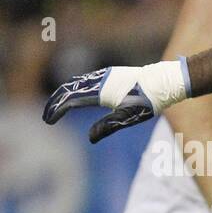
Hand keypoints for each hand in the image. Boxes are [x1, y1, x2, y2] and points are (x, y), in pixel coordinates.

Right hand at [43, 60, 191, 142]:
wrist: (164, 81)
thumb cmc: (149, 101)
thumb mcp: (130, 117)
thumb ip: (108, 126)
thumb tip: (90, 139)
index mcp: (100, 92)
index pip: (70, 101)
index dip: (57, 111)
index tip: (49, 122)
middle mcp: (98, 80)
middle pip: (67, 90)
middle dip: (54, 103)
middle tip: (46, 117)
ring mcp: (103, 75)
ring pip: (74, 83)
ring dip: (62, 95)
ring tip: (56, 107)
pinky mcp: (109, 74)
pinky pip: (84, 80)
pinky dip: (73, 88)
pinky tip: (73, 94)